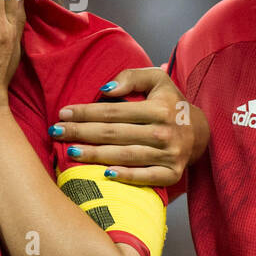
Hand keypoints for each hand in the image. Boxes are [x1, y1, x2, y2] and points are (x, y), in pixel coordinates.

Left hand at [51, 67, 207, 186]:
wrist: (199, 131)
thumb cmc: (169, 102)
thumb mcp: (156, 79)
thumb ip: (131, 77)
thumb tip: (105, 89)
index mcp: (159, 108)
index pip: (113, 111)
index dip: (85, 112)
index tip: (63, 113)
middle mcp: (164, 132)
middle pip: (114, 134)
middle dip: (81, 132)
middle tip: (56, 132)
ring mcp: (169, 155)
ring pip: (124, 156)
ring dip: (94, 155)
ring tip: (70, 151)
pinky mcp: (172, 174)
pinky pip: (146, 178)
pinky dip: (126, 177)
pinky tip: (104, 174)